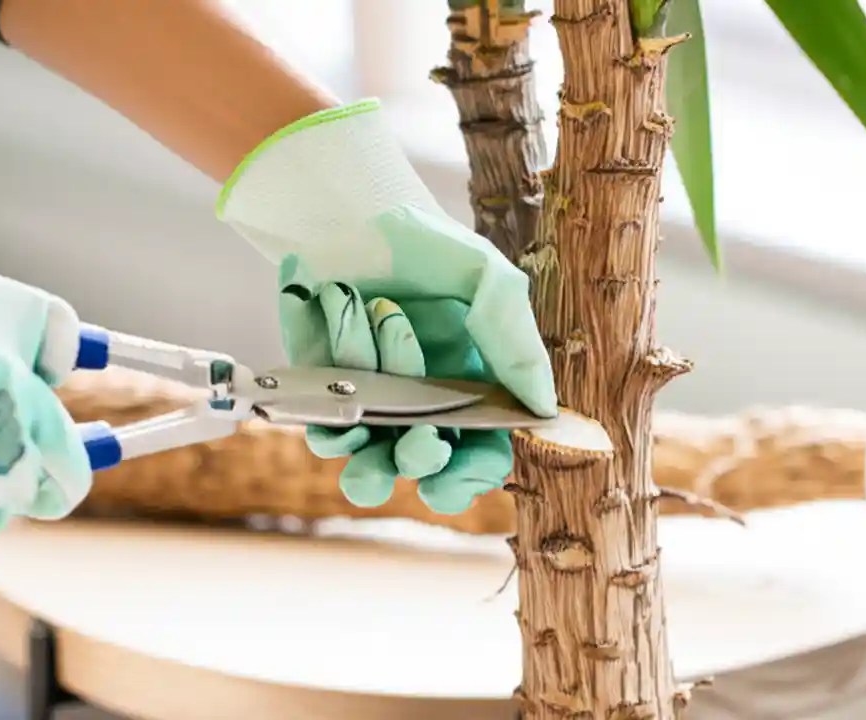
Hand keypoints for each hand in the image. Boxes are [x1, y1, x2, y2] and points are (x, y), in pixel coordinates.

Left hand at [217, 99, 556, 512]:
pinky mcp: (321, 388)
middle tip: (419, 441)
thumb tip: (544, 410)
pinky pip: (326, 422)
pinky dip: (335, 405)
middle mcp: (420, 403)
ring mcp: (369, 400)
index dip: (469, 478)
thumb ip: (516, 345)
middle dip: (419, 467)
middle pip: (421, 470)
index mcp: (470, 387)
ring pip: (367, 465)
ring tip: (366, 432)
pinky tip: (345, 359)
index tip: (452, 480)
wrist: (352, 211)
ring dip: (368, 464)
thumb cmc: (426, 245)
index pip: (479, 455)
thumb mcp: (488, 282)